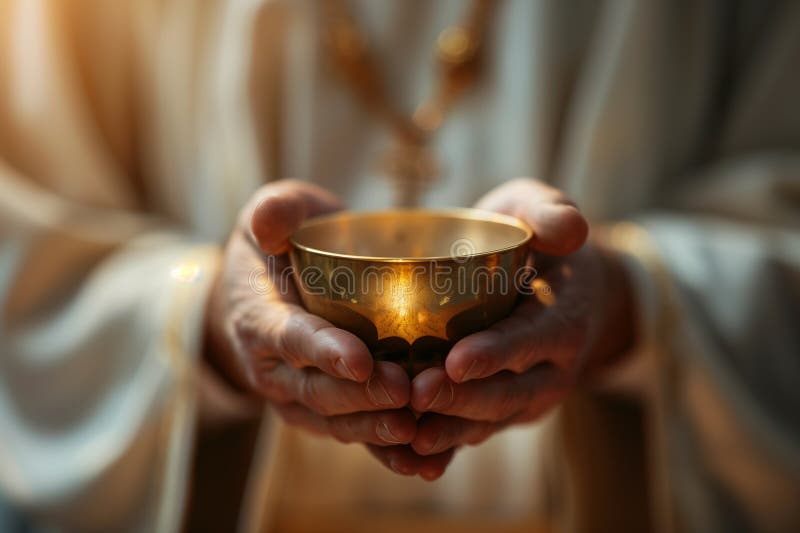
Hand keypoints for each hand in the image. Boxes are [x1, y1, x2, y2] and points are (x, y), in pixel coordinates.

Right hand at [204, 180, 415, 447]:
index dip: (320, 352)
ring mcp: (300, 396)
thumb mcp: (276, 213)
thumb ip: (277, 209)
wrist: (275, 290)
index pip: (286, 339)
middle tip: (404, 392)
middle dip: (359, 398)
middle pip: (316, 392)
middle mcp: (274, 368)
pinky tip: (426, 461)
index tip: (360, 361)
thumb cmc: (284, 245)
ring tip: (417, 430)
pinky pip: (356, 434)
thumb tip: (267, 222)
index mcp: (257, 319)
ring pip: (336, 422)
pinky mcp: (329, 411)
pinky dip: (387, 452)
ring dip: (375, 430)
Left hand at [407, 179, 635, 458]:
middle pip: (508, 393)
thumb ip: (552, 213)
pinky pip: (476, 432)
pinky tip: (409, 459)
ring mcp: (527, 396)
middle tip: (417, 395)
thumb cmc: (537, 242)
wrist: (559, 290)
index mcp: (562, 320)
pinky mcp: (503, 410)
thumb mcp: (540, 210)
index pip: (531, 339)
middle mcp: (550, 369)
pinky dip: (446, 448)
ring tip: (408, 437)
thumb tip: (572, 228)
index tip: (456, 360)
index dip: (497, 353)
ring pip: (489, 422)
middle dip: (462, 399)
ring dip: (450, 431)